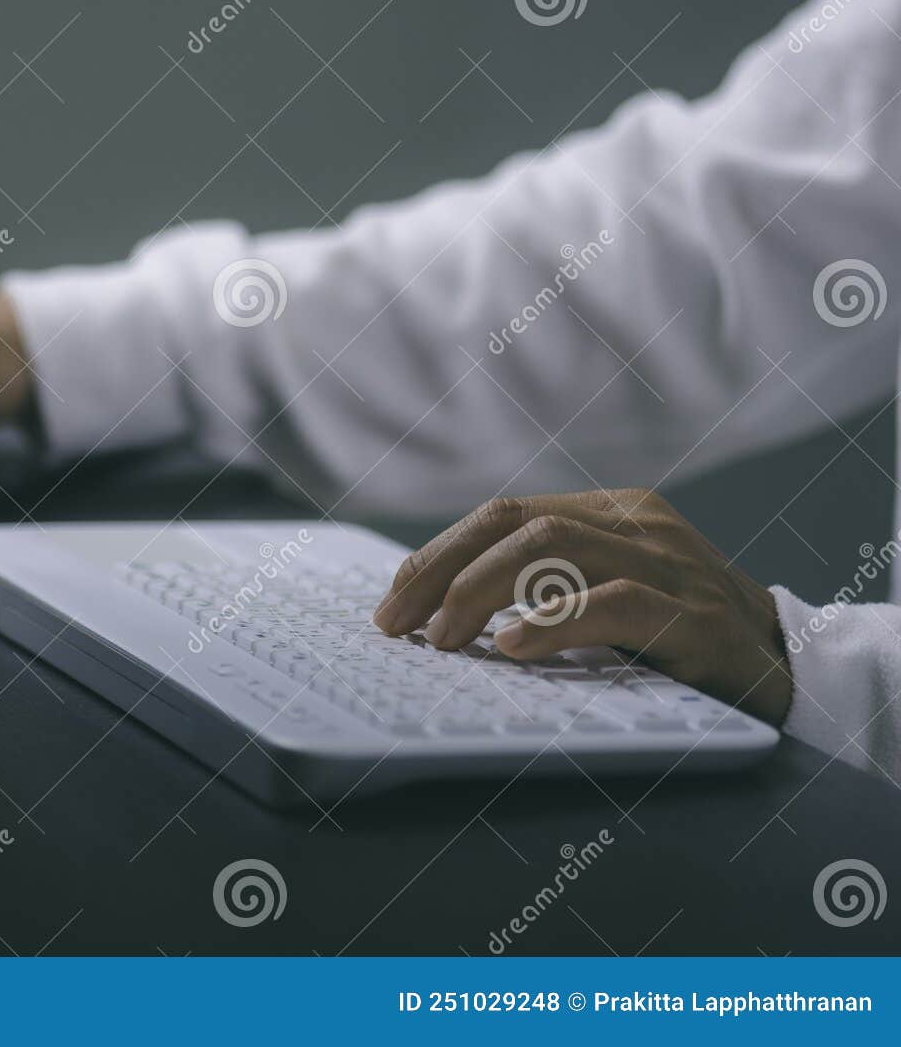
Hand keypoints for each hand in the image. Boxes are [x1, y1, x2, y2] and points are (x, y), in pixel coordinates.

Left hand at [371, 489, 791, 723]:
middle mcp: (639, 526)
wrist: (795, 673)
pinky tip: (513, 646)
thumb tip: (438, 616)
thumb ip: (543, 590)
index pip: (503, 515)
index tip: (392, 604)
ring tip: (442, 639)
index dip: (437, 556)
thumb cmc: (681, 642)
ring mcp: (674, 566)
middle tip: (397, 625)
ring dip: (479, 592)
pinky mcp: (701, 620)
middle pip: (514, 523)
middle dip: (440, 571)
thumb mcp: (607, 599)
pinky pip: (617, 603)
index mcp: (612, 514)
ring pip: (553, 548)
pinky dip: (556, 620)